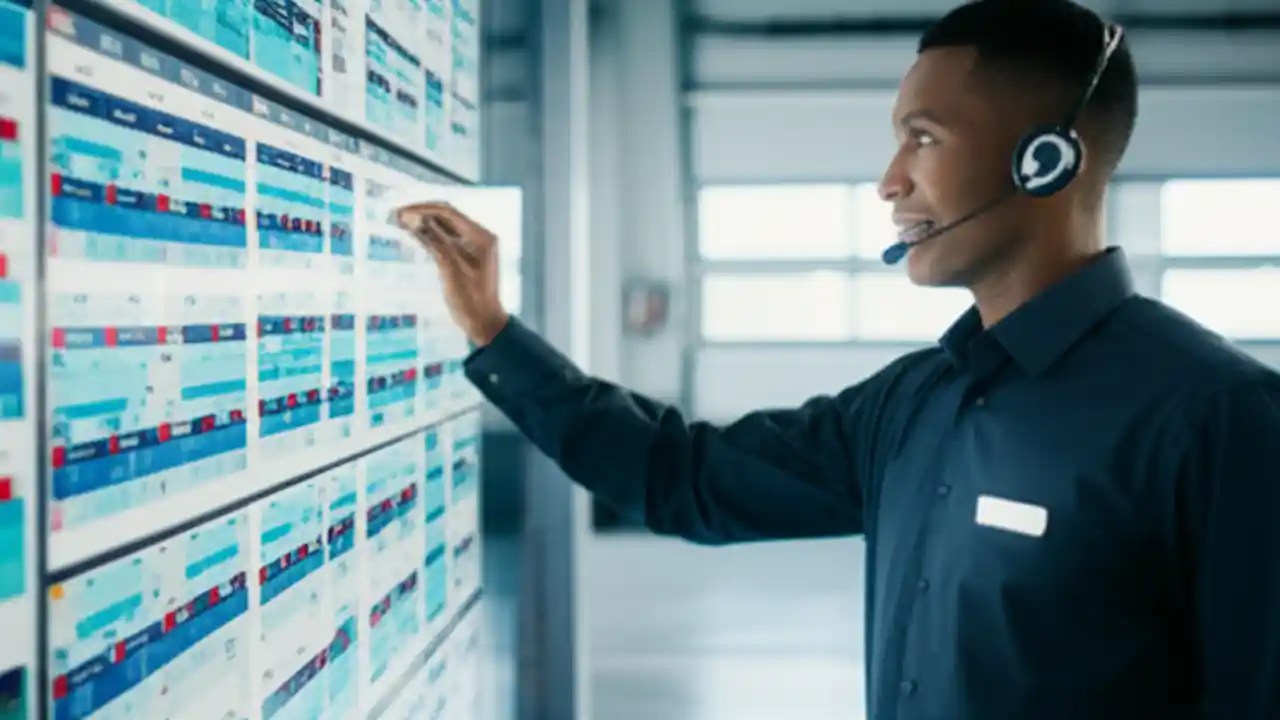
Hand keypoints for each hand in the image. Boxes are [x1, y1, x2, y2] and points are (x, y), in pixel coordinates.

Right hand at [397, 202, 508, 346]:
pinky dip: (429, 236)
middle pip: (446, 217)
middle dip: (421, 214)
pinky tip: (412, 234)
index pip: (448, 213)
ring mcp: (472, 246)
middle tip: (395, 216)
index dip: (422, 209)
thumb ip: (434, 242)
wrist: (484, 324)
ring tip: (398, 222)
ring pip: (444, 227)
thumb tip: (413, 219)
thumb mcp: (451, 270)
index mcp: (481, 236)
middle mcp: (478, 236)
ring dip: (423, 224)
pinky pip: (446, 240)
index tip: (400, 212)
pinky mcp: (465, 256)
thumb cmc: (470, 300)